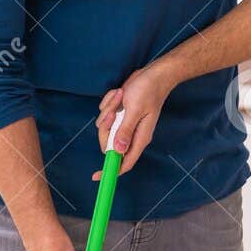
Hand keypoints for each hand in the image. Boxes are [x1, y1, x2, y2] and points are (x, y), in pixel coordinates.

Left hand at [92, 58, 178, 179]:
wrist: (153, 74)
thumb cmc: (148, 90)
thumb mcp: (135, 110)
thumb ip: (126, 130)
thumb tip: (118, 150)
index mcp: (139, 138)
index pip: (125, 162)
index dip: (111, 171)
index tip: (96, 176)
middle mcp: (132, 134)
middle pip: (108, 143)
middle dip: (106, 127)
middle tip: (113, 111)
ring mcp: (125, 124)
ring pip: (105, 127)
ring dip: (109, 110)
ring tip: (120, 96)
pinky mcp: (120, 115)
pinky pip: (106, 114)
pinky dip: (109, 103)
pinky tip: (120, 93)